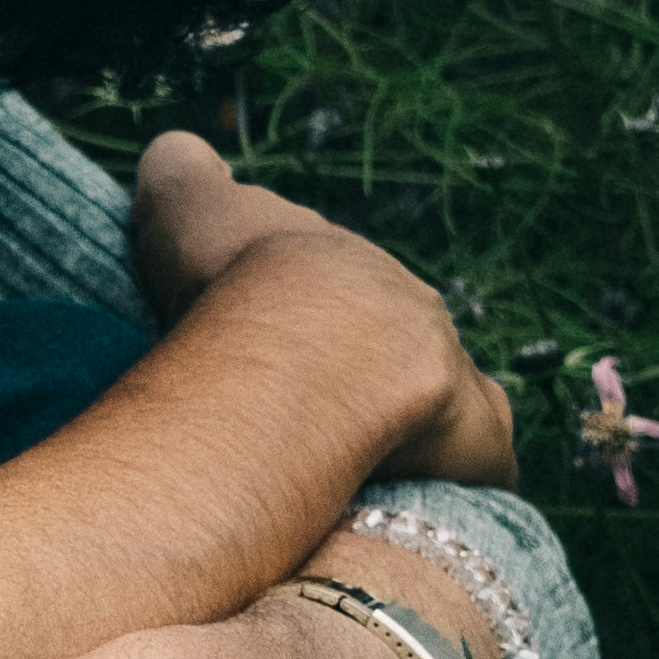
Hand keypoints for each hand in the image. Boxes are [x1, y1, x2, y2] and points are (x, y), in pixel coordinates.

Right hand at [128, 127, 518, 490]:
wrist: (304, 343)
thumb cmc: (235, 279)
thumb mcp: (189, 205)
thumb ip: (184, 173)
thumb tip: (177, 149)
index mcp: (349, 268)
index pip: (340, 292)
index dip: (310, 323)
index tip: (276, 352)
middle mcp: (414, 312)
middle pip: (401, 345)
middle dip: (370, 379)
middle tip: (315, 426)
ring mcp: (454, 375)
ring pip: (452, 401)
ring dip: (423, 432)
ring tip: (374, 472)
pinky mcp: (477, 440)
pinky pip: (481, 467)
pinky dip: (463, 488)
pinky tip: (427, 509)